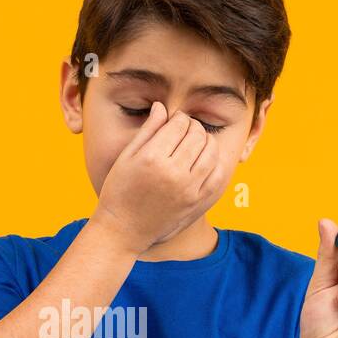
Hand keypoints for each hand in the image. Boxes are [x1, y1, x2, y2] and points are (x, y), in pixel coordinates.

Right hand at [90, 101, 225, 254]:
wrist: (124, 230)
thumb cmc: (119, 191)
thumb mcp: (126, 157)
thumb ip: (147, 131)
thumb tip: (162, 106)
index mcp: (152, 158)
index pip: (179, 123)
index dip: (178, 117)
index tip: (174, 121)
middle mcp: (173, 173)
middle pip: (197, 135)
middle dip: (193, 126)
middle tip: (186, 130)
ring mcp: (188, 189)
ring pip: (211, 151)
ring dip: (206, 141)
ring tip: (196, 143)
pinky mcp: (197, 202)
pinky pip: (218, 174)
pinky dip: (216, 161)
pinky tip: (206, 159)